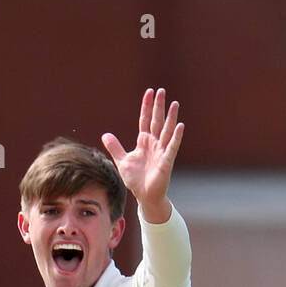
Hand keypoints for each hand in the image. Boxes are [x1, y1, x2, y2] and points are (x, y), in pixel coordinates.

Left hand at [101, 88, 183, 222]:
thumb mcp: (122, 161)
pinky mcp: (167, 161)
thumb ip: (115, 147)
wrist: (144, 196)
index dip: (146, 106)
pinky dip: (176, 136)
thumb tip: (105, 135)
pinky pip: (172, 146)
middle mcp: (154, 144)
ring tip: (175, 103)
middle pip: (157, 121)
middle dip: (159, 106)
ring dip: (171, 117)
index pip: (145, 120)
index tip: (149, 92)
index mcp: (144, 142)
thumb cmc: (136, 180)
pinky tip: (180, 125)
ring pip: (167, 131)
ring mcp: (162, 151)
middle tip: (162, 91)